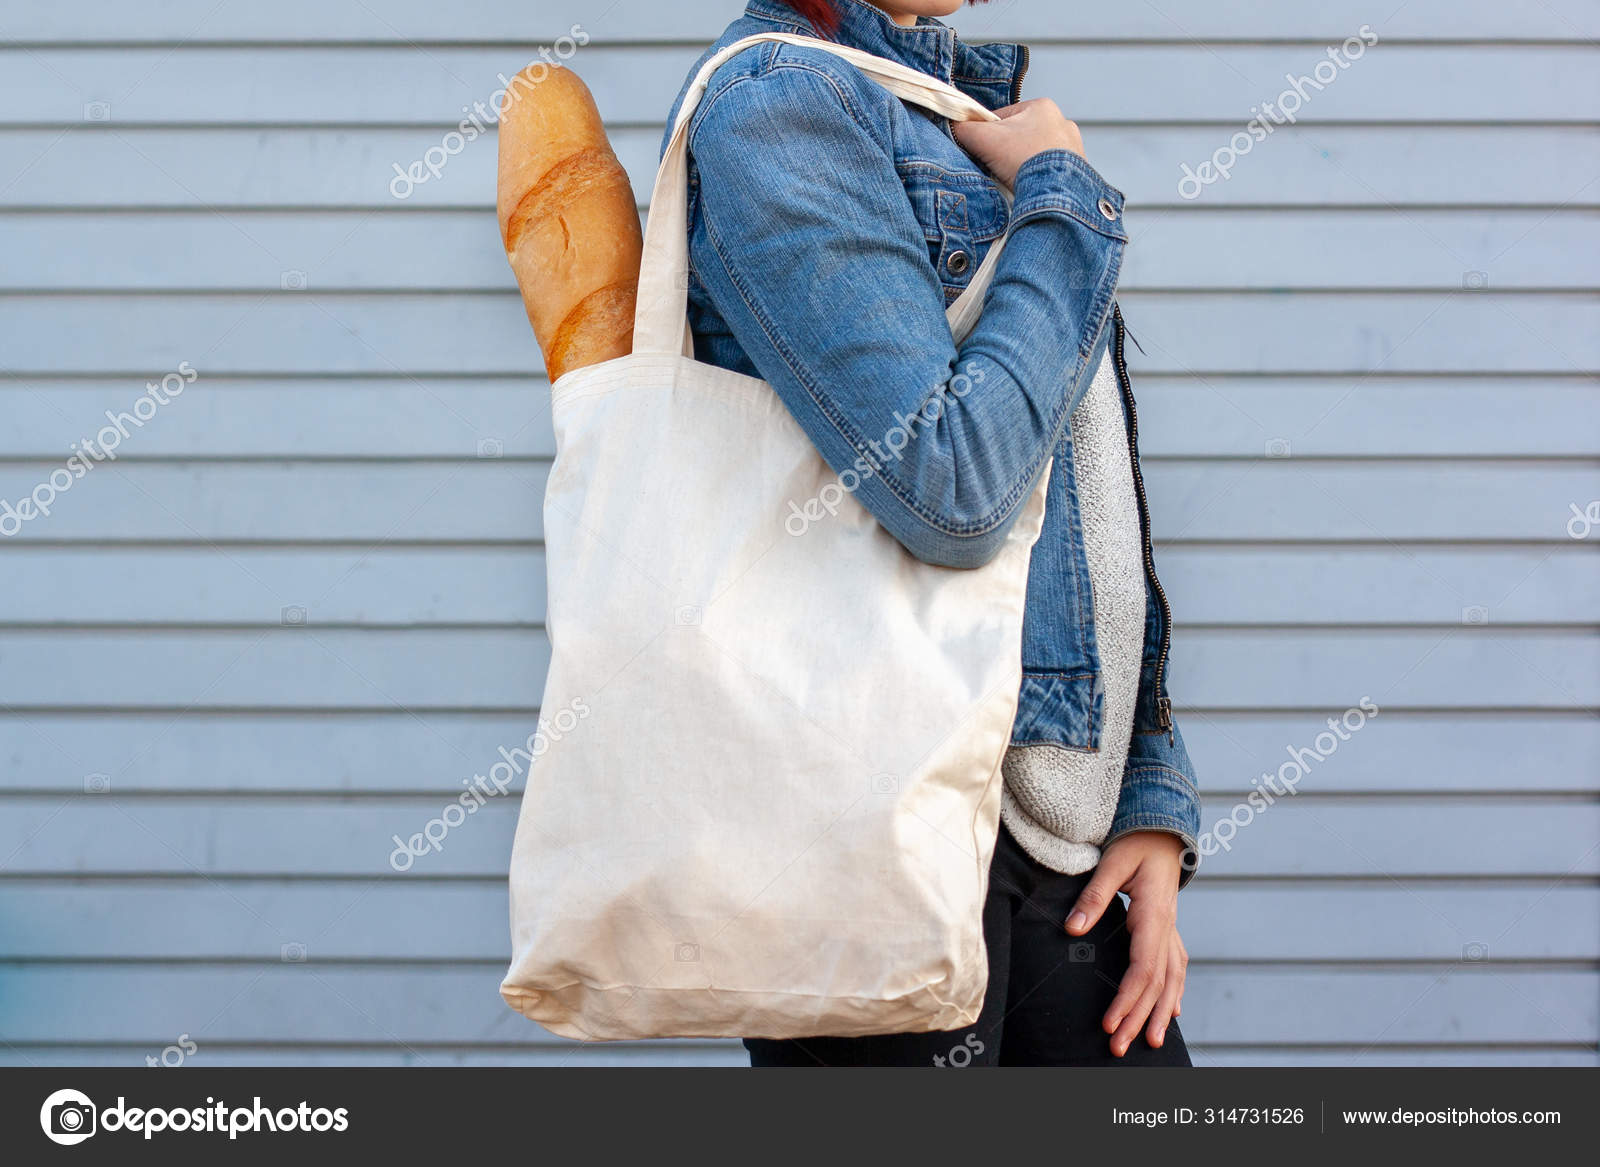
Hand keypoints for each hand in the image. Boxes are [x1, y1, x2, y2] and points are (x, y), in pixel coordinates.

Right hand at [952, 99, 1085, 188]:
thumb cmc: (1026, 161)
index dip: (986, 136)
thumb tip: (954, 127)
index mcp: (1042, 106)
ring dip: (1020, 166)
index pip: (1001, 118)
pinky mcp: (1076, 171)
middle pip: (1018, 137)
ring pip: (1032, 155)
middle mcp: (1062, 123)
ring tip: (1015, 179)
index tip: (983, 152)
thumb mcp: (984, 139)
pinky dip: (1036, 179)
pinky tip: (1029, 187)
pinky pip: (1047, 172)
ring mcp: (1072, 148)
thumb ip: (965, 129)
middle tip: (998, 169)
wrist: (1056, 196)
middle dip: (1005, 153)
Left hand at [1065, 830, 1187, 1057]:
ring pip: (1171, 979)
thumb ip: (1094, 895)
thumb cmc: (1136, 842)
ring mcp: (1171, 929)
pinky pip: (1176, 966)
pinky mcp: (1167, 928)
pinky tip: (1172, 1010)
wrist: (1163, 830)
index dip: (1128, 999)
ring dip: (1160, 1012)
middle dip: (1139, 1018)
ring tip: (1151, 1042)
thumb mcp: (1113, 862)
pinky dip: (1174, 991)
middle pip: (1157, 983)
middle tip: (1120, 1048)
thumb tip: (1073, 928)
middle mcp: (1167, 927)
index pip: (1143, 969)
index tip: (1111, 1023)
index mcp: (1154, 915)